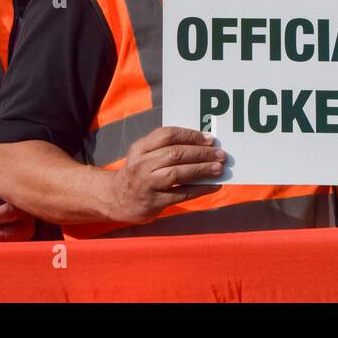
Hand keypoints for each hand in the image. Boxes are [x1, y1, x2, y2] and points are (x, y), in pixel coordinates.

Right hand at [106, 126, 223, 224]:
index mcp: (139, 148)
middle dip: (201, 153)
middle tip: (220, 154)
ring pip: (177, 173)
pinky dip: (199, 189)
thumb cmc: (139, 173)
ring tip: (219, 168)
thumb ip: (165, 148)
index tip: (209, 139)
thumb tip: (203, 144)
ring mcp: (146, 184)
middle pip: (175, 153)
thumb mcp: (144, 155)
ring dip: (202, 169)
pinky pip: (181, 193)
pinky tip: (213, 186)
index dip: (190, 135)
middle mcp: (141, 164)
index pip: (167, 135)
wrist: (116, 199)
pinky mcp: (153, 202)